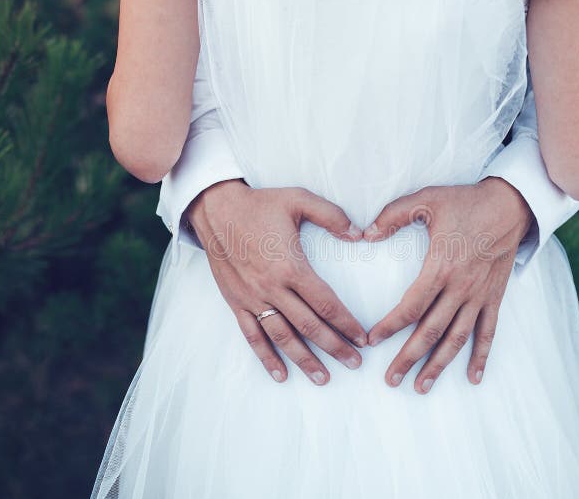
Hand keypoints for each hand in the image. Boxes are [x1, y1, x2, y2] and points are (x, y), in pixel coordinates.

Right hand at [188, 179, 367, 385]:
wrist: (215, 209)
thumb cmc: (260, 204)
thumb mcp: (298, 200)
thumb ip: (332, 215)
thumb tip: (359, 233)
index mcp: (291, 267)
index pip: (326, 303)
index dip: (346, 323)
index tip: (363, 339)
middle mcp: (272, 288)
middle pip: (309, 326)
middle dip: (334, 347)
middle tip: (355, 364)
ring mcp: (252, 298)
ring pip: (282, 336)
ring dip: (304, 359)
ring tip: (323, 377)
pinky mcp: (236, 302)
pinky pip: (252, 335)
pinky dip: (266, 357)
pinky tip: (280, 374)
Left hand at [364, 177, 533, 393]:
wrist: (511, 204)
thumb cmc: (465, 202)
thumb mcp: (426, 200)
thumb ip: (393, 215)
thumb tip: (365, 233)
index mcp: (440, 267)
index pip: (411, 306)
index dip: (389, 326)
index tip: (372, 340)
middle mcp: (460, 288)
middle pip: (430, 331)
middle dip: (408, 358)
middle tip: (390, 379)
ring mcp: (479, 296)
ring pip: (457, 338)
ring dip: (438, 365)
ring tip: (421, 386)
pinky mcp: (494, 298)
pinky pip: (488, 332)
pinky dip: (481, 356)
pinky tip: (474, 377)